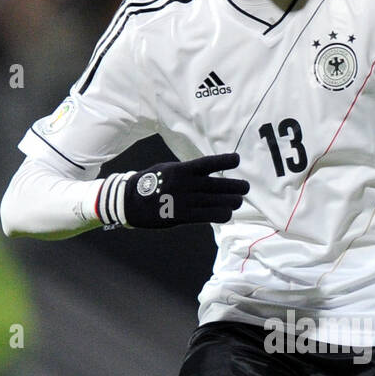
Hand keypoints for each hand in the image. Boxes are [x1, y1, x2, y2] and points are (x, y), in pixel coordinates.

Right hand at [97, 153, 248, 228]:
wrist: (129, 201)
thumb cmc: (150, 184)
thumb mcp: (167, 170)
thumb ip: (187, 172)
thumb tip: (205, 172)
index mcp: (181, 169)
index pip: (207, 163)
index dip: (224, 161)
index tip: (237, 159)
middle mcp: (185, 183)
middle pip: (216, 184)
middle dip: (234, 186)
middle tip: (245, 187)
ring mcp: (184, 200)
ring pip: (215, 201)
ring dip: (231, 202)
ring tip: (238, 201)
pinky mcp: (181, 215)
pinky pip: (206, 215)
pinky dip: (220, 215)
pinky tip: (228, 215)